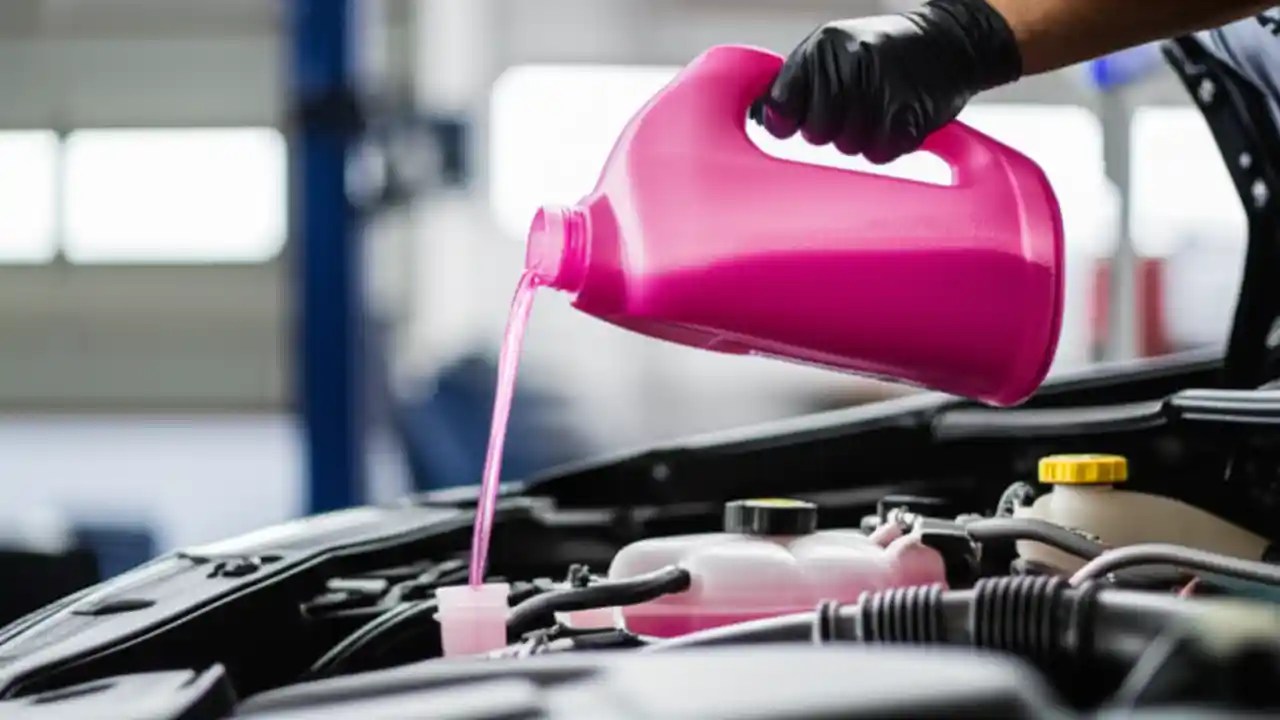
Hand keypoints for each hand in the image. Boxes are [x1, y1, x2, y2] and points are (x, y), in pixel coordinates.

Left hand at [754, 0, 1021, 163]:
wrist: (950, 41)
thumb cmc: (880, 52)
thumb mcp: (830, 51)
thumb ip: (794, 82)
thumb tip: (763, 116)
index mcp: (822, 48)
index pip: (781, 106)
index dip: (789, 120)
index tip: (802, 116)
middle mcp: (850, 64)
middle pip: (815, 133)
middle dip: (832, 129)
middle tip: (857, 105)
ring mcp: (881, 88)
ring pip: (848, 147)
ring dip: (863, 138)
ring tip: (882, 107)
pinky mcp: (909, 115)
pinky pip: (880, 154)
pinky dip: (888, 146)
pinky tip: (899, 120)